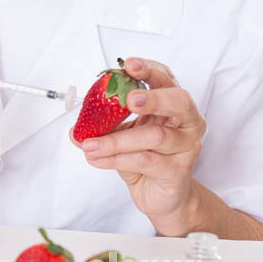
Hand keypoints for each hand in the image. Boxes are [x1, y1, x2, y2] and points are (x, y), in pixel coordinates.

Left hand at [72, 57, 205, 234]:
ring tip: (91, 144)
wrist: (163, 196)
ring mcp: (186, 147)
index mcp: (174, 106)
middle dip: (152, 98)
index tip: (129, 65)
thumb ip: (103, 129)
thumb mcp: (123, 138)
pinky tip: (98, 158)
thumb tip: (76, 130)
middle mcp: (187, 123)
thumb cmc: (149, 160)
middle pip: (178, 101)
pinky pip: (146, 160)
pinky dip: (117, 159)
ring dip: (117, 140)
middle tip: (129, 99)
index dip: (149, 70)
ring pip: (155, 136)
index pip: (166, 79)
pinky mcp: (178, 171)